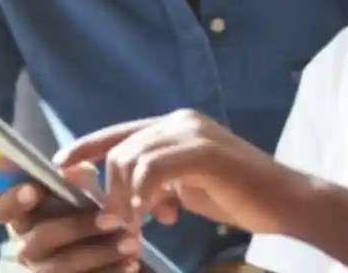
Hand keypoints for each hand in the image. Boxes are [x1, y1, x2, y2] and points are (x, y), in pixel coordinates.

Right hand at [0, 165, 141, 271]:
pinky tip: (132, 263)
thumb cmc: (84, 204)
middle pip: (42, 238)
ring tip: (132, 243)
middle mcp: (27, 245)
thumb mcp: (82, 187)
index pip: (5, 209)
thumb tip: (71, 169)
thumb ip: (76, 176)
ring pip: (61, 267)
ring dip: (99, 255)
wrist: (102, 236)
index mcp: (23, 216)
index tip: (35, 188)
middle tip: (114, 219)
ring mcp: (43, 269)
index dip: (15, 199)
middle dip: (78, 228)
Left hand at [55, 110, 306, 239]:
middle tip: (119, 223)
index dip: (85, 148)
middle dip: (109, 190)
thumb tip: (130, 203)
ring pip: (131, 159)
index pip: (118, 133)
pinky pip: (153, 169)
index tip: (60, 167)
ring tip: (138, 226)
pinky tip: (156, 217)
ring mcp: (191, 132)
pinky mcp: (202, 150)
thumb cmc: (240, 197)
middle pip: (119, 149)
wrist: (286, 201)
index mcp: (175, 125)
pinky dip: (145, 195)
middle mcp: (179, 120)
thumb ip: (159, 186)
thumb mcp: (189, 189)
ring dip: (125, 198)